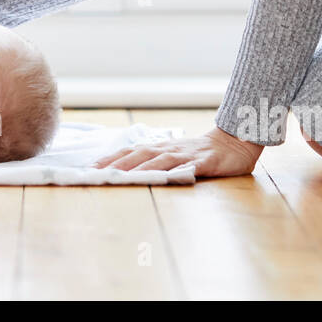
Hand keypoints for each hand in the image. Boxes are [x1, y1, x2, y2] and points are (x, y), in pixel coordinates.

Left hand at [92, 125, 263, 177]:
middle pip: (138, 155)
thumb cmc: (199, 152)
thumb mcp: (173, 155)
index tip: (88, 168)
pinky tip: (163, 178)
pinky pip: (187, 167)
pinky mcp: (203, 162)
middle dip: (116, 164)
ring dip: (138, 169)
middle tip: (96, 173)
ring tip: (121, 177)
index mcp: (159, 148)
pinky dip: (174, 172)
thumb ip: (154, 161)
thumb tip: (125, 170)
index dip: (109, 159)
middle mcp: (168, 149)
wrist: (233, 142)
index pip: (129, 152)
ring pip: (158, 161)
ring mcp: (185, 155)